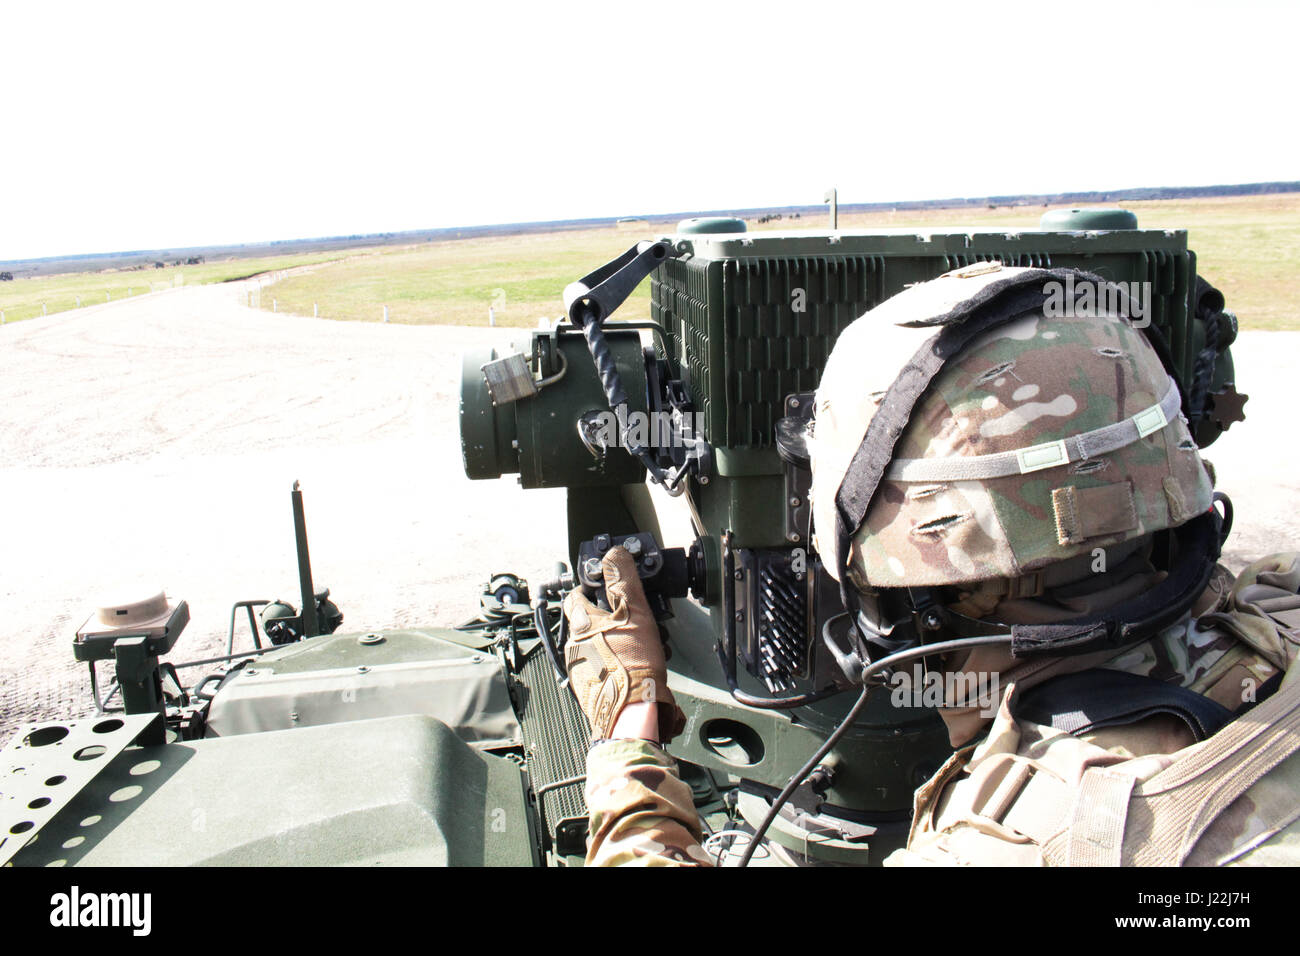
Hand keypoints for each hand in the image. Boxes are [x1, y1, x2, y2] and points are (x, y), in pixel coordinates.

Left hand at [562, 546, 685, 743]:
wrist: (632, 713)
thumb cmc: (632, 665)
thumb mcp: (633, 611)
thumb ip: (622, 580)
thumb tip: (614, 554)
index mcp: (580, 624)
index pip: (574, 594)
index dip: (591, 587)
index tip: (606, 586)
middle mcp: (573, 646)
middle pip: (587, 621)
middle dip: (607, 618)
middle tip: (630, 619)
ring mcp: (579, 669)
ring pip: (595, 645)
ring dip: (613, 641)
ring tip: (638, 644)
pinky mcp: (589, 688)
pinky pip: (600, 667)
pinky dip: (615, 662)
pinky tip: (634, 664)